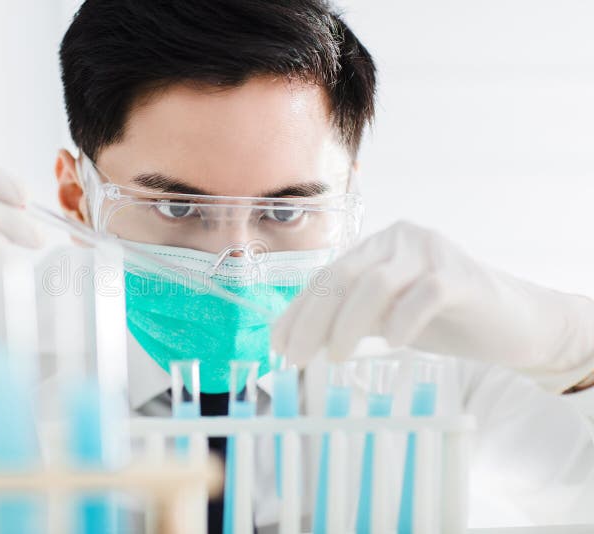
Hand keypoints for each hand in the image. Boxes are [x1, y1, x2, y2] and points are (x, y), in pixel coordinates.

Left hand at [272, 221, 593, 390]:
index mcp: (377, 248)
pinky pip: (424, 293)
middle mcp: (399, 240)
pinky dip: (402, 320)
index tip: (278, 345)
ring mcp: (431, 252)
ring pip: (376, 282)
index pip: (327, 276)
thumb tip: (297, 343)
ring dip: (348, 324)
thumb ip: (349, 320)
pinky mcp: (461, 275)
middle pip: (343, 275)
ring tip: (336, 359)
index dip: (298, 310)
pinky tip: (393, 344)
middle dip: (312, 319)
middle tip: (297, 358)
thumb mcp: (386, 317)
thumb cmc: (442, 320)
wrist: (514, 323)